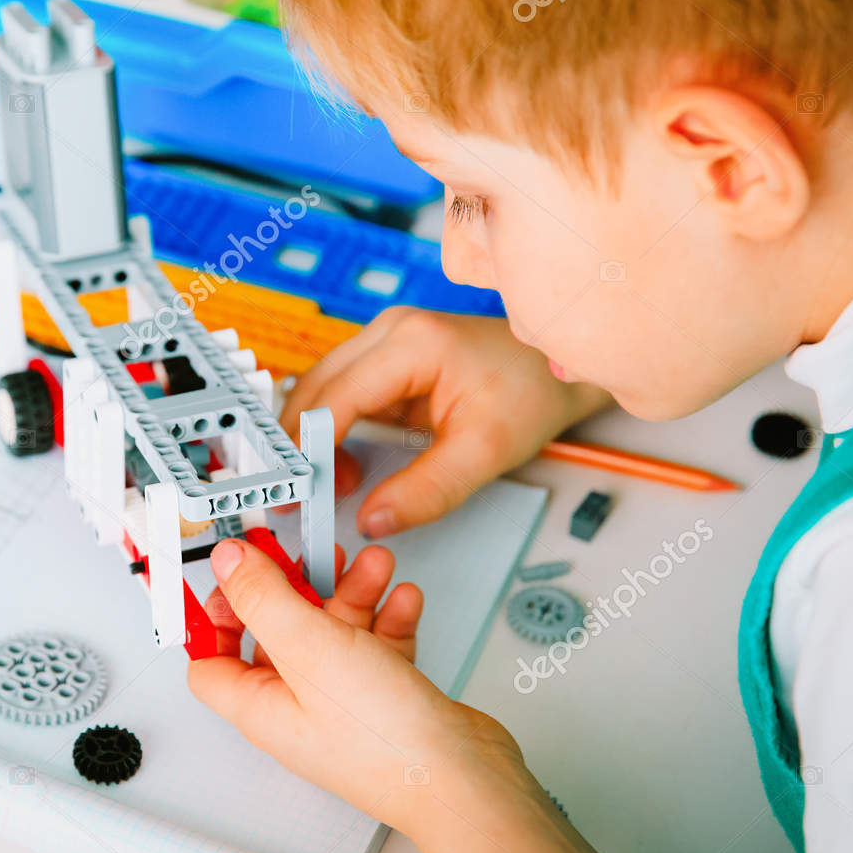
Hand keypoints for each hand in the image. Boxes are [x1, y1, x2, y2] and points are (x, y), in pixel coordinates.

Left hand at [190, 537, 624, 852]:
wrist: (464, 781)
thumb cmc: (385, 743)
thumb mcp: (309, 649)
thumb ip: (264, 598)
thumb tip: (227, 562)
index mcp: (261, 705)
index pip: (211, 659)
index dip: (215, 614)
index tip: (234, 573)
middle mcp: (297, 707)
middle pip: (278, 632)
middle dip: (298, 587)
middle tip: (313, 556)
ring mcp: (343, 703)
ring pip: (333, 632)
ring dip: (352, 592)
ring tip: (374, 566)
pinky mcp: (386, 699)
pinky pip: (376, 645)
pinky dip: (387, 616)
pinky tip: (402, 599)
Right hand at [281, 308, 609, 537]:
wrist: (554, 372)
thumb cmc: (529, 395)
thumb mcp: (484, 452)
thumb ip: (426, 491)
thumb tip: (372, 521)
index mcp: (411, 342)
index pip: (336, 396)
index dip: (308, 446)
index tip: (299, 490)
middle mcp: (388, 332)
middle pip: (313, 388)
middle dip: (299, 445)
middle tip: (299, 498)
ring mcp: (382, 342)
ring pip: (318, 391)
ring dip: (312, 440)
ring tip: (333, 486)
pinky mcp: (383, 361)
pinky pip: (338, 395)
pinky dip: (330, 433)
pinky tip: (345, 467)